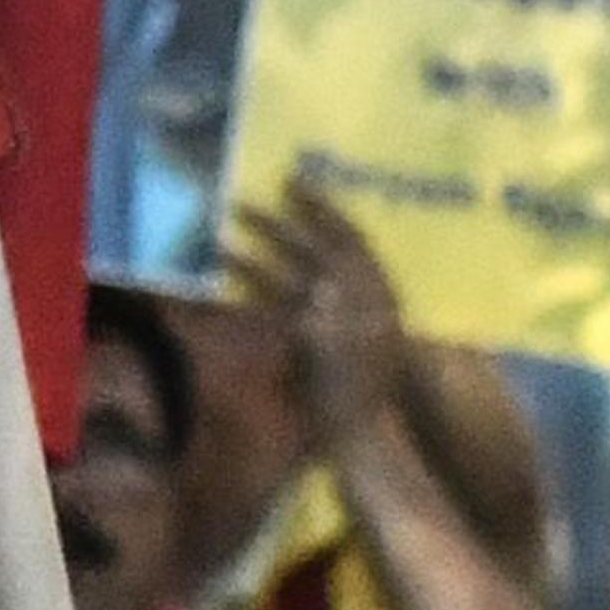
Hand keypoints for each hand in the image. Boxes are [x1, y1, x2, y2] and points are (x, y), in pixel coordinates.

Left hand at [230, 183, 415, 444]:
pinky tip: (225, 264)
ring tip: (227, 222)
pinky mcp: (314, 336)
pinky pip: (275, 300)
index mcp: (384, 291)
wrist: (369, 427)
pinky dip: (248, 280)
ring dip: (261, 239)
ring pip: (294, 264)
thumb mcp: (374, 336)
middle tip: (258, 192)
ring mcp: (341, 314)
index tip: (299, 183)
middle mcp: (366, 295)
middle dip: (291, 214)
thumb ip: (355, 303)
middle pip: (324, 241)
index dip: (326, 207)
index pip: (355, 237)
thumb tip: (321, 276)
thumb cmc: (370, 388)